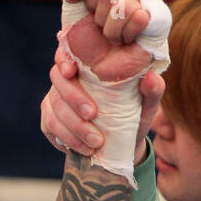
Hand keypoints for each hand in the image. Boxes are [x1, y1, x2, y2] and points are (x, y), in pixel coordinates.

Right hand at [43, 53, 163, 163]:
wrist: (121, 144)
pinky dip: (68, 138)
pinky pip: (50, 126)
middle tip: (93, 115)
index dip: (64, 59)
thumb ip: (152, 91)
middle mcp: (67, 79)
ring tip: (95, 142)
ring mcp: (54, 99)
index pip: (68, 52)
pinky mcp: (48, 120)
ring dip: (74, 126)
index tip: (72, 71)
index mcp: (88, 66)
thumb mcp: (146, 105)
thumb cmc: (133, 115)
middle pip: (59, 81)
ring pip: (55, 108)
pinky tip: (84, 148)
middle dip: (75, 99)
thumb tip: (150, 77)